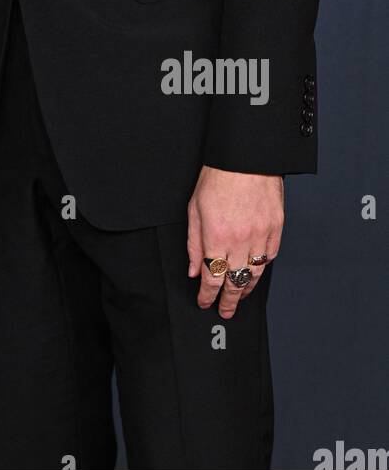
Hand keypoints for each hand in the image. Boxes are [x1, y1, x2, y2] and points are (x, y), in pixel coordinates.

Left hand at [187, 166, 283, 318]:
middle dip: (229, 301)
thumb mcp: (194, 210)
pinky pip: (270, 256)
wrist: (245, 158)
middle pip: (235, 281)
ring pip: (255, 274)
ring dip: (247, 289)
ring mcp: (260, 235)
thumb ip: (194, 244)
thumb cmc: (217, 178)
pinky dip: (262, 267)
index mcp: (216, 236)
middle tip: (225, 311)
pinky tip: (255, 272)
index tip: (205, 303)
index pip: (212, 278)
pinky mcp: (276, 228)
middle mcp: (240, 240)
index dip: (208, 295)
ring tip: (240, 297)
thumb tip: (194, 270)